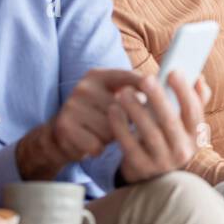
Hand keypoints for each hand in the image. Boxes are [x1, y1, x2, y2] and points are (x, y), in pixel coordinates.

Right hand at [17, 68, 149, 179]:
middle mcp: (83, 87)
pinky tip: (89, 141)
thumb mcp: (110, 97)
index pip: (128, 78)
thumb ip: (132, 92)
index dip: (146, 87)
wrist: (59, 135)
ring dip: (110, 137)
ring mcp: (72, 106)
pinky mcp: (66, 127)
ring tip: (99, 132)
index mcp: (97, 76)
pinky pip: (97, 144)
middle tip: (113, 123)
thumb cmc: (95, 116)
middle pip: (122, 109)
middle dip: (124, 122)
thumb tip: (163, 94)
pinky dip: (98, 148)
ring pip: (111, 129)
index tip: (160, 93)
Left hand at [108, 71, 209, 182]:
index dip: (184, 91)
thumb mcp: (184, 124)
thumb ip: (194, 101)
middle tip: (145, 79)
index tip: (173, 71)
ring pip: (149, 133)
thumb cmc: (168, 138)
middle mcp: (183, 150)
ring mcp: (162, 162)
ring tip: (123, 92)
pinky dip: (120, 126)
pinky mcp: (142, 167)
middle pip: (170, 121)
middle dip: (157, 98)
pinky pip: (129, 145)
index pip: (193, 111)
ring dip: (135, 110)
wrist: (152, 174)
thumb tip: (198, 79)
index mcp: (195, 135)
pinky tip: (113, 109)